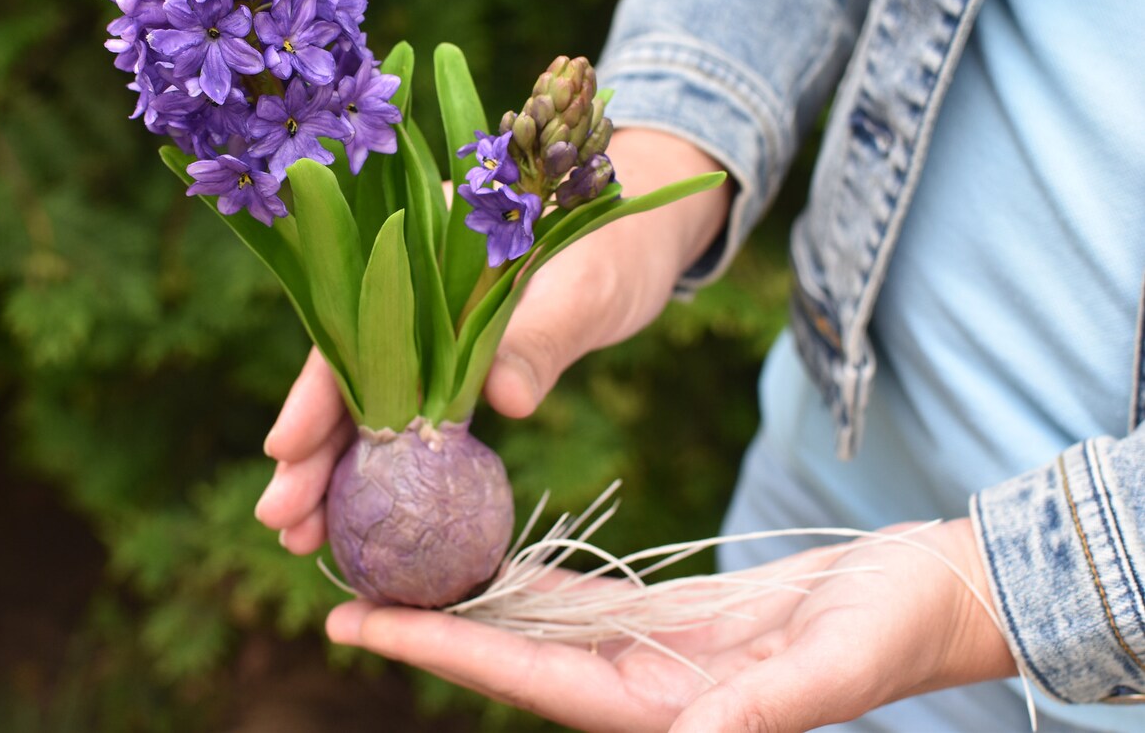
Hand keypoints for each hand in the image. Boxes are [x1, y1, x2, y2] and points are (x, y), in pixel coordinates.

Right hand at [255, 129, 731, 553]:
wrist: (647, 244)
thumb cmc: (619, 251)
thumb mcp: (588, 288)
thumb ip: (543, 335)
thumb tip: (504, 401)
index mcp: (425, 258)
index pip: (354, 328)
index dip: (315, 391)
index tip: (285, 450)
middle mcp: (415, 302)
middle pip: (348, 381)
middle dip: (310, 455)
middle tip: (283, 525)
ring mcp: (433, 343)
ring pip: (372, 413)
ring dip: (337, 478)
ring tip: (302, 543)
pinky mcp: (459, 377)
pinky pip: (415, 430)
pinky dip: (387, 477)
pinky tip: (365, 526)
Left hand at [324, 519, 1017, 732]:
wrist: (926, 602)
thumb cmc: (893, 634)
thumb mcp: (831, 667)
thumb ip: (762, 711)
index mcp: (662, 709)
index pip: (523, 679)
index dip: (439, 652)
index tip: (357, 624)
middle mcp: (638, 690)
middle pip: (506, 656)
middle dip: (423, 628)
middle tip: (339, 591)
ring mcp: (649, 658)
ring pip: (531, 629)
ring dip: (462, 601)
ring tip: (390, 565)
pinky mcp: (668, 622)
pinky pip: (574, 602)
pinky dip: (522, 579)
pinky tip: (483, 555)